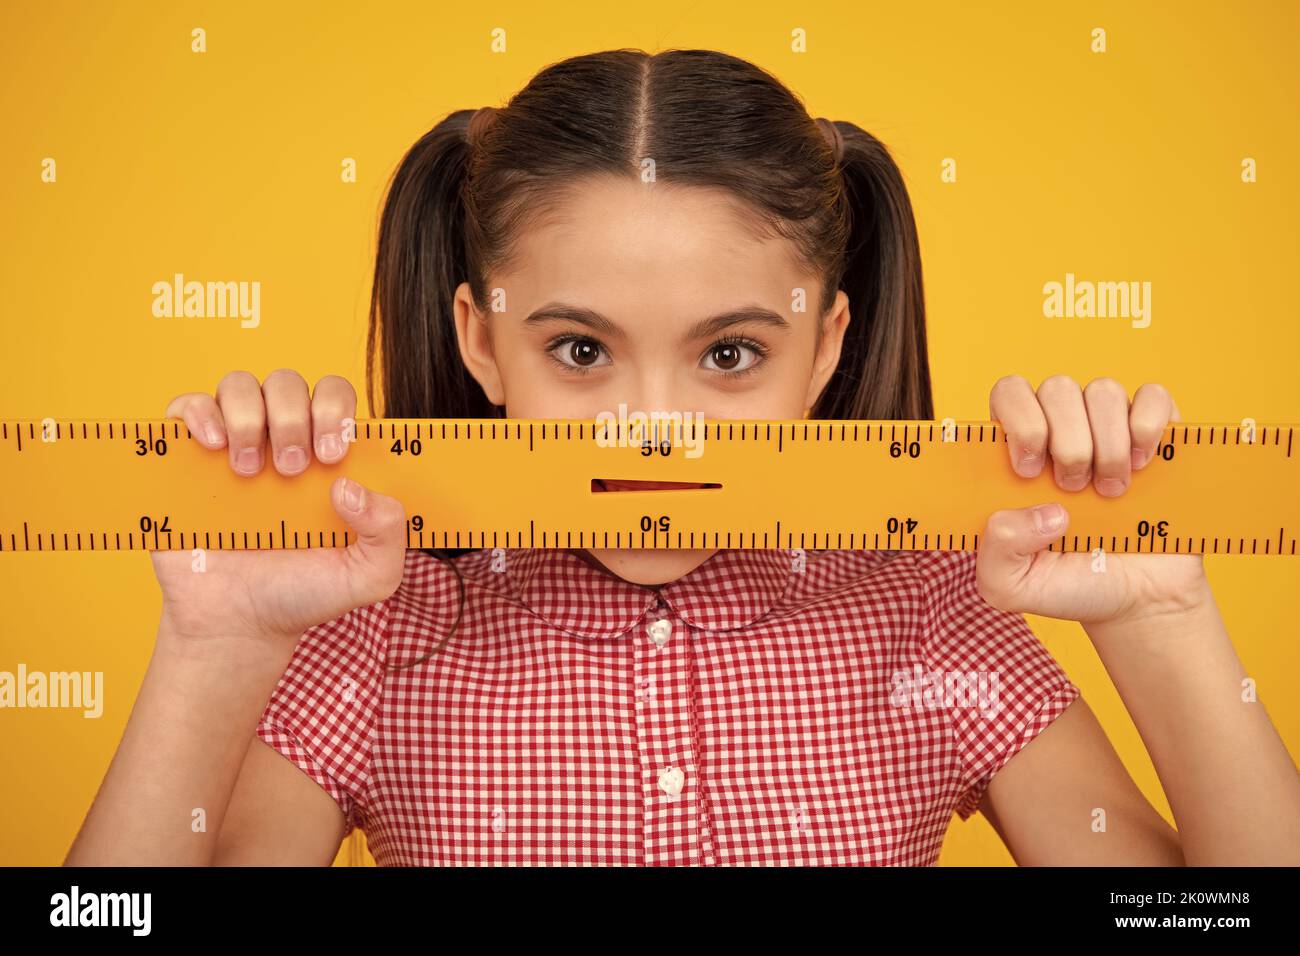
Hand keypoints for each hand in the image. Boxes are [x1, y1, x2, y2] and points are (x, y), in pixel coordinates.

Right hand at [152, 370, 406, 647]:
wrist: (240, 626)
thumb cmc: (304, 594)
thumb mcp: (369, 575)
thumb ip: (389, 532)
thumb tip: (352, 487)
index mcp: (327, 457)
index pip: (335, 396)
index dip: (335, 410)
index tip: (333, 455)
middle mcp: (280, 441)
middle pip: (288, 384)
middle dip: (293, 418)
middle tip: (292, 470)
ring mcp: (233, 447)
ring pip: (239, 386)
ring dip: (247, 418)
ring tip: (251, 472)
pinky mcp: (187, 460)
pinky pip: (186, 406)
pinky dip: (199, 413)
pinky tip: (214, 447)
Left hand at [976, 375, 1209, 626]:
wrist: (1137, 600)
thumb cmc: (1068, 583)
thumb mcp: (1009, 585)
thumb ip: (996, 550)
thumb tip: (1040, 511)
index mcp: (1015, 450)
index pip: (1008, 393)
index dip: (1019, 421)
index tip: (1030, 470)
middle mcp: (1059, 427)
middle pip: (1056, 388)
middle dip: (1068, 443)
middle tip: (1075, 490)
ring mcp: (1108, 426)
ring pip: (1103, 391)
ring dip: (1109, 445)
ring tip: (1111, 491)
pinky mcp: (1156, 433)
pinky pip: (1154, 396)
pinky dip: (1149, 427)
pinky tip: (1144, 466)